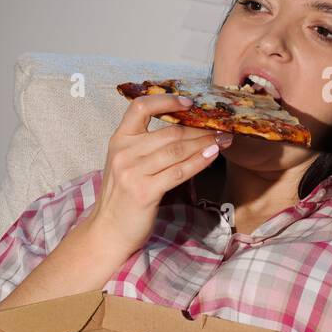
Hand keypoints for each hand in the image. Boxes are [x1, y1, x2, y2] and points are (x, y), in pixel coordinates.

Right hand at [86, 94, 231, 255]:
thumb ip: (146, 147)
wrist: (108, 231)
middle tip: (221, 127)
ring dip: (205, 143)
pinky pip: (179, 171)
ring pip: (177, 150)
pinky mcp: (145, 191)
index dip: (166, 100)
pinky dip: (199, 161)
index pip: (139, 107)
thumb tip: (185, 130)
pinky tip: (212, 155)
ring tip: (223, 139)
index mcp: (119, 140)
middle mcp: (124, 153)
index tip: (189, 102)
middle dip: (200, 128)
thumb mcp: (127, 164)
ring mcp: (133, 172)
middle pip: (169, 132)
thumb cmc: (122, 198)